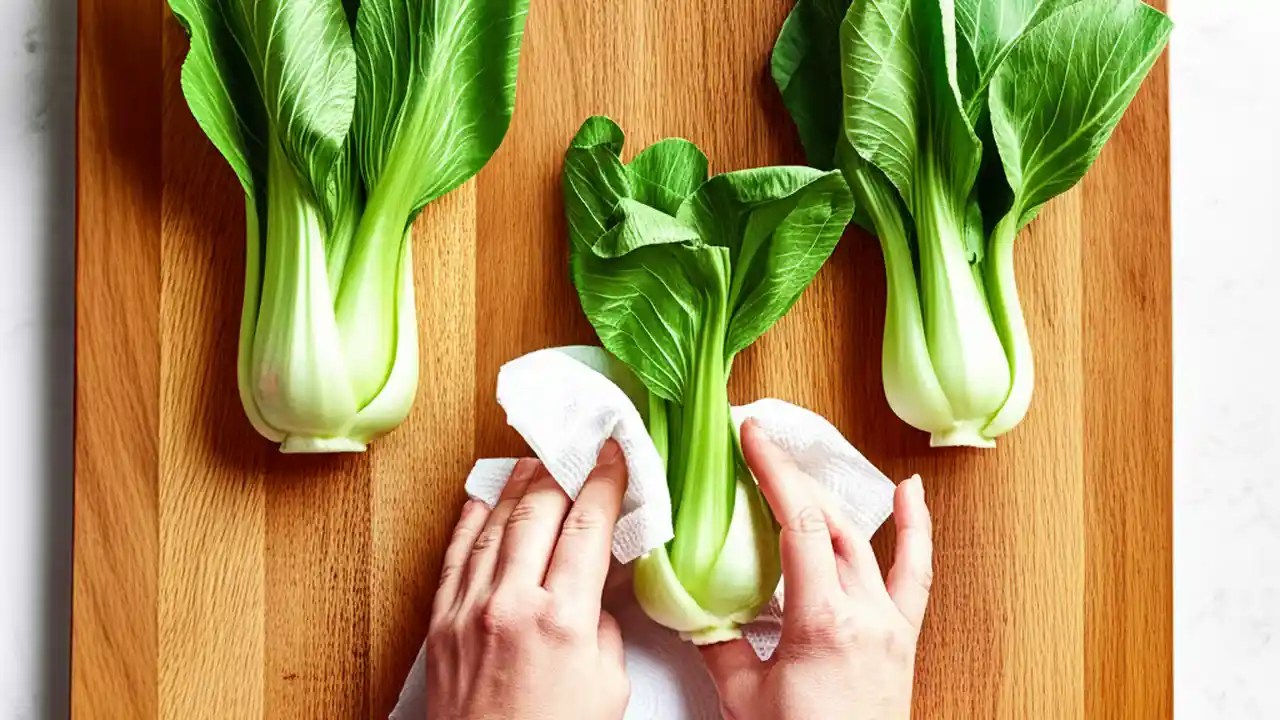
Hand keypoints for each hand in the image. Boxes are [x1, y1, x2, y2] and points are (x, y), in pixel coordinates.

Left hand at [426, 444, 630, 719]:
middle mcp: (511, 605)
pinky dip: (470, 520)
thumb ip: (601, 626)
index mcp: (563, 620)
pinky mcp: (441, 624)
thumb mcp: (607, 688)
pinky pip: (455, 555)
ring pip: (495, 524)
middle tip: (578, 449)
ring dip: (518, 486)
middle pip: (539, 511)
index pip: (587, 526)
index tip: (613, 455)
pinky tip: (484, 498)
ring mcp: (469, 610)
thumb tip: (592, 589)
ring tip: (536, 462)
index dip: (603, 481)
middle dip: (562, 471)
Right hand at [700, 421, 933, 719]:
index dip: (773, 473)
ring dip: (829, 500)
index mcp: (823, 621)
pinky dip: (916, 529)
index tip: (753, 437)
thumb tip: (698, 610)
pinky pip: (916, 573)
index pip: (798, 523)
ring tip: (802, 468)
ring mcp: (890, 622)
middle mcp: (865, 613)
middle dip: (791, 479)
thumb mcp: (743, 699)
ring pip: (863, 540)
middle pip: (829, 522)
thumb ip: (719, 647)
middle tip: (761, 449)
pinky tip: (912, 494)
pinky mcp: (903, 636)